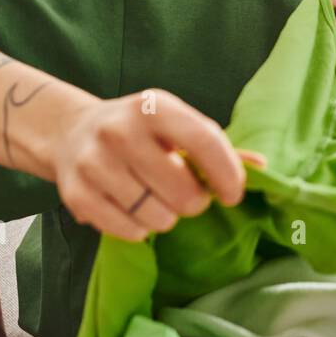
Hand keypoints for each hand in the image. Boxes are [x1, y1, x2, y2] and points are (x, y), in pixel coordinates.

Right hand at [51, 88, 266, 241]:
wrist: (72, 131)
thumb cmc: (139, 130)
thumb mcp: (175, 124)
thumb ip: (216, 145)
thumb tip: (263, 167)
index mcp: (154, 106)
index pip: (204, 141)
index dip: (226, 173)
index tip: (232, 195)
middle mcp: (121, 130)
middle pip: (182, 191)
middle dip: (194, 202)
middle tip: (188, 197)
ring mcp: (94, 162)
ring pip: (156, 216)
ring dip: (166, 218)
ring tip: (157, 201)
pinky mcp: (76, 194)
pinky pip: (127, 230)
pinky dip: (139, 230)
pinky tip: (135, 212)